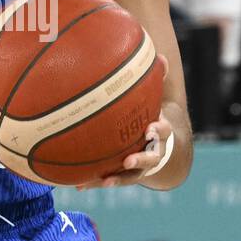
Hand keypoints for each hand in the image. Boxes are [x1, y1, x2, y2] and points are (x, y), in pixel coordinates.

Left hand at [75, 57, 174, 189]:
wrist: (159, 147)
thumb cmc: (151, 117)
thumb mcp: (154, 99)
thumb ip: (155, 79)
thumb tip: (161, 56)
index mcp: (159, 133)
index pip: (163, 131)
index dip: (158, 130)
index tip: (149, 128)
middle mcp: (152, 152)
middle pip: (151, 159)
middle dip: (141, 160)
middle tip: (129, 160)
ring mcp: (138, 167)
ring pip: (131, 176)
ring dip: (119, 178)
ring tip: (105, 180)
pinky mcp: (123, 176)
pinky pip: (108, 180)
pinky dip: (94, 182)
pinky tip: (77, 185)